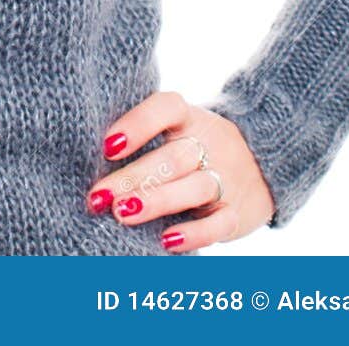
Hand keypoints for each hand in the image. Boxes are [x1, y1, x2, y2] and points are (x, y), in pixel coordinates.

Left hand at [86, 91, 276, 251]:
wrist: (264, 161)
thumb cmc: (195, 146)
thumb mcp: (177, 131)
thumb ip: (142, 139)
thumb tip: (84, 159)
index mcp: (189, 118)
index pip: (167, 108)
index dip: (138, 123)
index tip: (106, 146)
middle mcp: (209, 143)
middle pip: (173, 156)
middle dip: (132, 177)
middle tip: (98, 196)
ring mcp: (227, 178)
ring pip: (195, 186)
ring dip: (157, 201)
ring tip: (122, 214)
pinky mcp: (238, 212)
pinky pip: (219, 223)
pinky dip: (194, 233)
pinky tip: (166, 241)